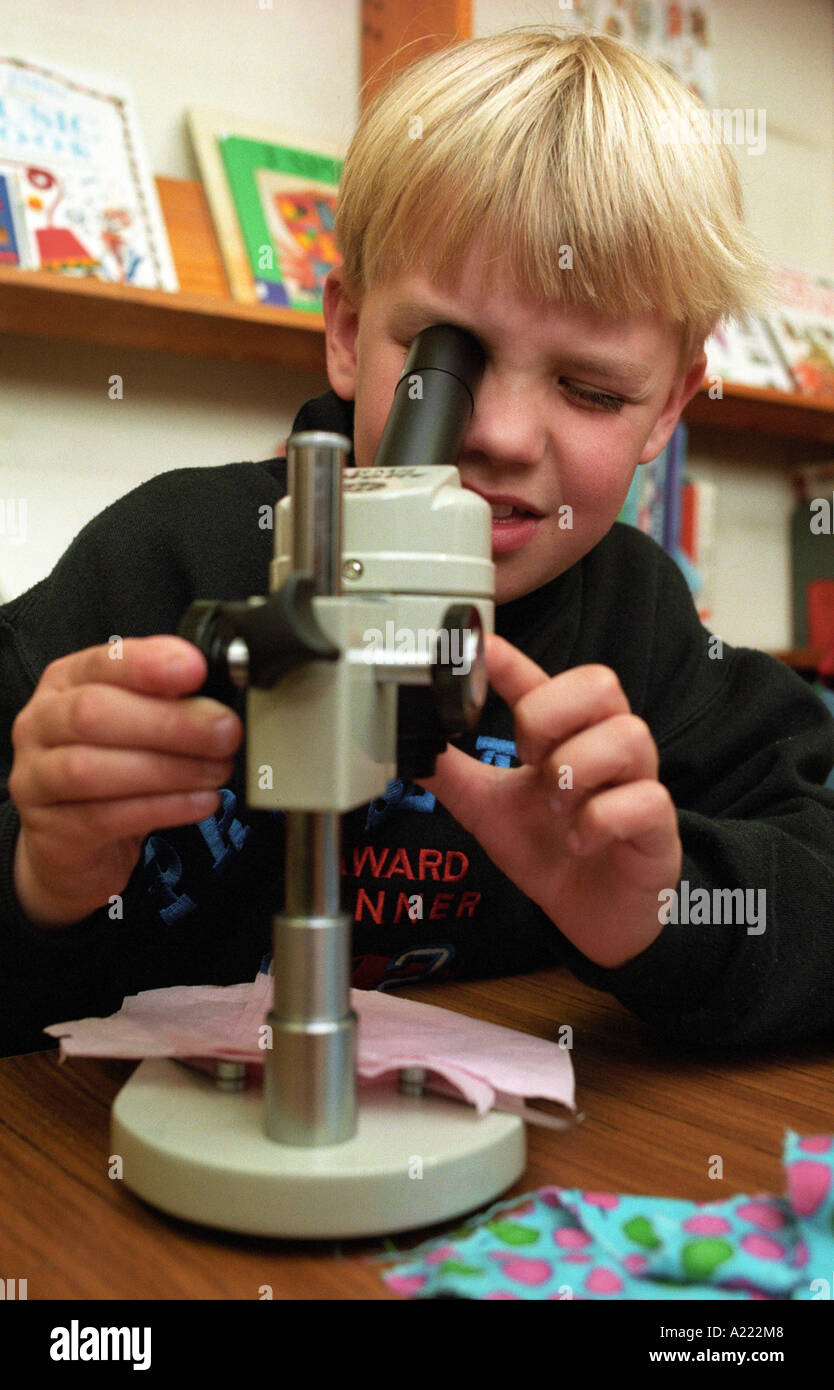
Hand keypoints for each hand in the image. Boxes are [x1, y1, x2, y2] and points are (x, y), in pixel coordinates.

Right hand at [9, 636, 242, 928]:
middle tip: (225, 731)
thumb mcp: (136, 722)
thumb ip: (167, 699)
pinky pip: (103, 817)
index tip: (196, 669)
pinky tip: (201, 801)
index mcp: (65, 683)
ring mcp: (36, 778)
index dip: (147, 664)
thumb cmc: (114, 766)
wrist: (74, 840)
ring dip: (167, 768)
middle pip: (92, 712)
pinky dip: (161, 808)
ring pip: (91, 768)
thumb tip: (219, 694)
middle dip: (168, 721)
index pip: (101, 663)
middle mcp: (41, 724)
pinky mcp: (50, 829)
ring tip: (217, 771)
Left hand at [420, 633, 681, 967]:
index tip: (475, 646)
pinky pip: (643, 799)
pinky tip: (577, 841)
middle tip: (528, 757)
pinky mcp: (657, 825)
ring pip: (627, 735)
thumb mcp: (487, 810)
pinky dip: (599, 819)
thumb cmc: (550, 849)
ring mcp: (636, 781)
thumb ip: (451, 775)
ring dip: (576, 768)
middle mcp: (604, 746)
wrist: (594, 914)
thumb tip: (407, 743)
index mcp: (563, 734)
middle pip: (599, 684)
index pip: (538, 681)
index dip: (507, 660)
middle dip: (549, 714)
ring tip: (554, 804)